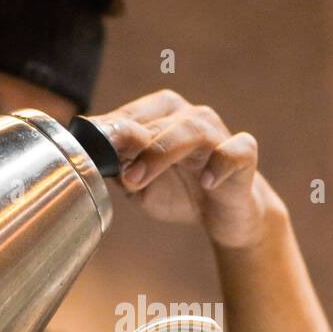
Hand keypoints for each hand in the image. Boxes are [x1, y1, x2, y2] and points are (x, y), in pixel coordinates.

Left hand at [89, 88, 266, 247]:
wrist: (224, 216)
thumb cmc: (180, 192)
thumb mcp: (140, 185)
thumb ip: (118, 169)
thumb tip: (89, 157)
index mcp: (161, 116)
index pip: (131, 114)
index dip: (110, 130)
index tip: (89, 147)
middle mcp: (190, 117)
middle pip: (158, 122)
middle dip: (133, 144)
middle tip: (114, 170)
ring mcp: (219, 134)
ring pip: (192, 130)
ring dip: (162, 152)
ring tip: (138, 179)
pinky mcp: (244, 156)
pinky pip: (236, 151)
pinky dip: (222, 163)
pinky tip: (207, 182)